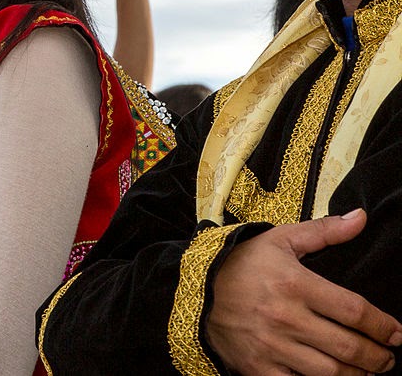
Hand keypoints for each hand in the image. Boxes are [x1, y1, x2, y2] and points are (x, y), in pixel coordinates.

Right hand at [206, 210, 401, 374]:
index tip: (396, 333)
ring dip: (356, 375)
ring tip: (366, 372)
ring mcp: (271, 346)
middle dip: (378, 357)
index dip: (384, 326)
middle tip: (388, 358)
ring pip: (329, 372)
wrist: (195, 289)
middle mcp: (285, 317)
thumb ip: (324, 231)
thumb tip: (361, 217)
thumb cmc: (243, 263)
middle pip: (348, 347)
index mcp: (294, 284)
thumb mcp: (280, 240)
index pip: (354, 311)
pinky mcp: (257, 368)